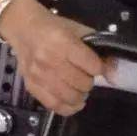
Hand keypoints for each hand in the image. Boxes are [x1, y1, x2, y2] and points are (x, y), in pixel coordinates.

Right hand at [0, 0, 107, 115]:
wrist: (23, 28)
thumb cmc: (53, 27)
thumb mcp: (78, 31)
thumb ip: (97, 50)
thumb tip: (114, 72)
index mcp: (63, 42)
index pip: (92, 65)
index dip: (98, 68)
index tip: (95, 66)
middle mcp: (50, 59)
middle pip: (82, 83)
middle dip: (88, 82)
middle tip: (84, 76)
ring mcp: (39, 75)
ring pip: (70, 97)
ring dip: (80, 96)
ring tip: (80, 90)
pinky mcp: (31, 86)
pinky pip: (54, 105)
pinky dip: (67, 108)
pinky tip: (73, 103)